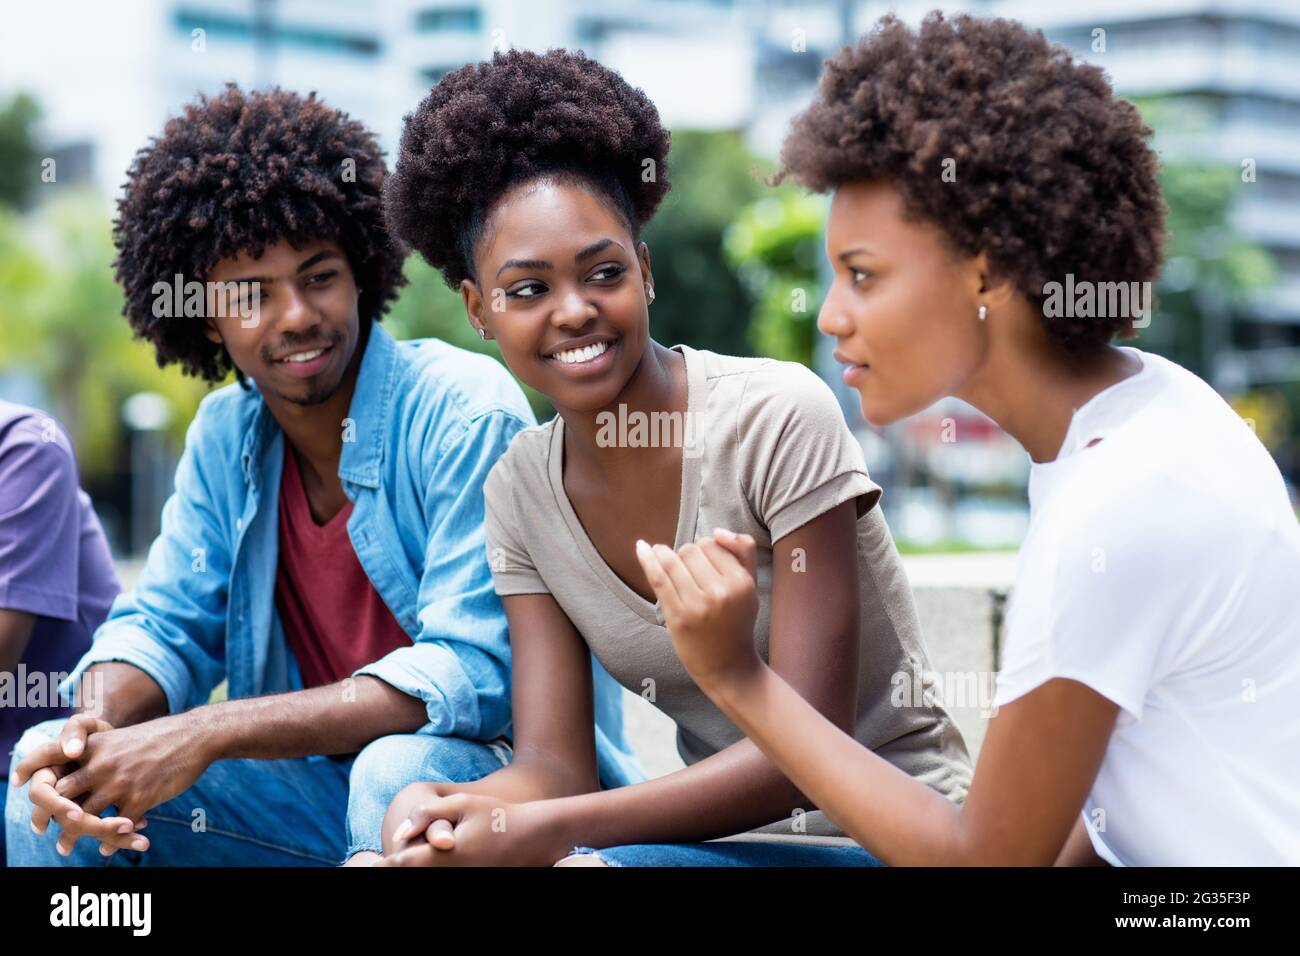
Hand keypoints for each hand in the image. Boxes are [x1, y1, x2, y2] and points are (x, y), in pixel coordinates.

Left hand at [18, 712, 209, 856]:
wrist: (194, 736)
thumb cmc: (158, 737)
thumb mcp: (121, 738)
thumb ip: (98, 756)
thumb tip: (76, 781)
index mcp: (94, 745)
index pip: (50, 754)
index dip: (30, 767)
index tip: (19, 783)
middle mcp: (100, 763)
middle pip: (59, 795)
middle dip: (46, 815)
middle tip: (40, 828)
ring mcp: (119, 782)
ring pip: (82, 818)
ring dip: (71, 836)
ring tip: (64, 847)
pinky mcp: (139, 798)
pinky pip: (114, 828)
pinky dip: (107, 841)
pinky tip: (104, 846)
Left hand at [378, 792, 562, 866]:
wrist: (532, 836)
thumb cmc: (497, 815)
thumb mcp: (463, 803)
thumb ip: (428, 812)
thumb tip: (399, 832)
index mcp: (445, 854)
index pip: (403, 863)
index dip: (383, 865)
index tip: (368, 865)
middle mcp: (451, 872)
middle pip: (411, 875)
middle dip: (392, 870)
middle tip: (369, 868)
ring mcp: (462, 878)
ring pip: (425, 879)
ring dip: (408, 872)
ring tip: (388, 867)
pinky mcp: (471, 880)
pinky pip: (441, 879)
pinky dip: (426, 871)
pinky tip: (416, 867)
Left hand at [634, 528, 763, 691]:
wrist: (728, 666)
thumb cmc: (738, 621)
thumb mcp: (751, 585)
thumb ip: (744, 550)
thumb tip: (718, 531)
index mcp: (741, 583)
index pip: (711, 544)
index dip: (704, 549)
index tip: (703, 564)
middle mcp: (720, 593)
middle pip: (690, 551)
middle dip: (685, 555)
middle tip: (688, 571)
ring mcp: (697, 606)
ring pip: (673, 562)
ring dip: (663, 554)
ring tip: (661, 553)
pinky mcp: (678, 617)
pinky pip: (658, 579)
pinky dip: (647, 559)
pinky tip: (641, 547)